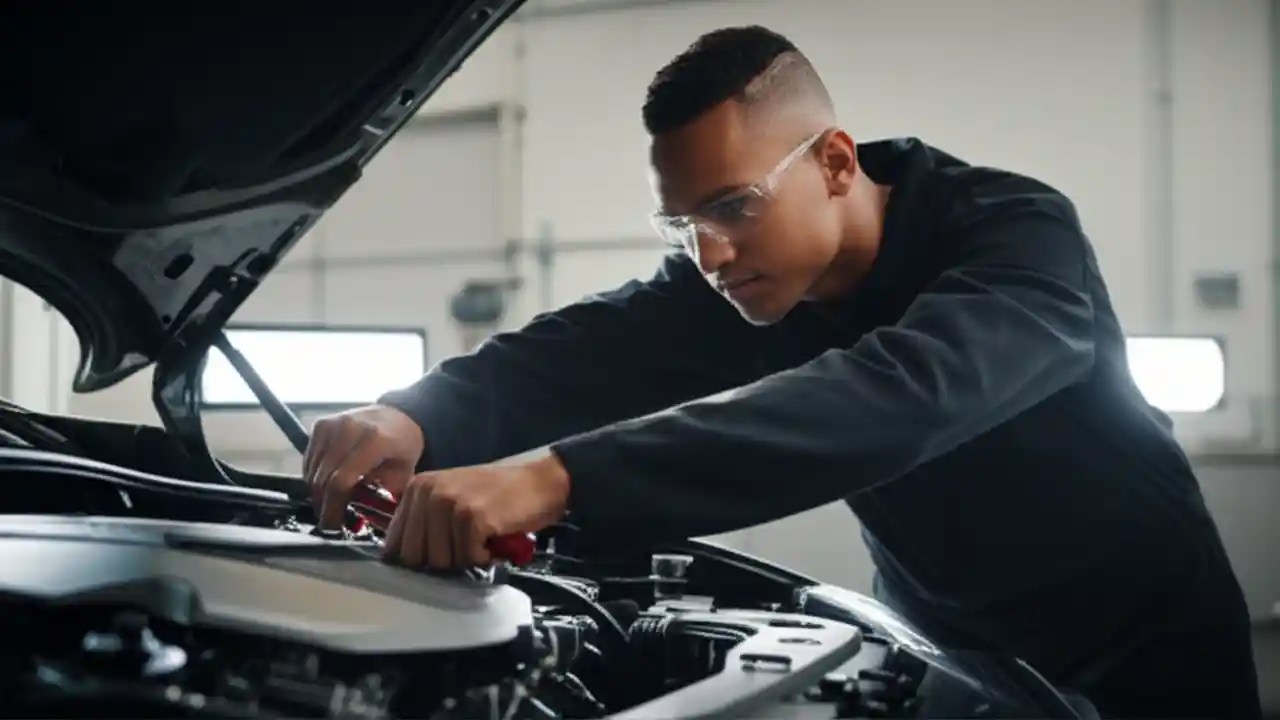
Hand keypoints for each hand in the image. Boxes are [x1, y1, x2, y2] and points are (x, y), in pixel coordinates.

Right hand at [303, 404, 424, 529]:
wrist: (398, 415)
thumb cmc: (403, 447)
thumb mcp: (404, 474)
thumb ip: (383, 496)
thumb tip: (363, 520)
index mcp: (374, 441)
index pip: (340, 481)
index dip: (333, 508)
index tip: (333, 526)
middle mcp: (348, 429)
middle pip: (322, 478)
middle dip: (323, 505)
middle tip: (331, 520)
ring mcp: (331, 424)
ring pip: (311, 471)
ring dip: (317, 492)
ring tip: (332, 503)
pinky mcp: (320, 425)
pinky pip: (308, 461)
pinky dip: (314, 477)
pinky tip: (329, 484)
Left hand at [382, 453, 569, 569]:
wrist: (541, 483)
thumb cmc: (497, 496)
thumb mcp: (452, 500)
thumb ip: (425, 523)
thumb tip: (403, 564)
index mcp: (418, 488)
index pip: (396, 543)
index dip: (416, 561)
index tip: (439, 559)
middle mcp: (429, 492)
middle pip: (417, 558)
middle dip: (443, 562)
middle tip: (466, 549)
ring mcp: (450, 503)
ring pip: (442, 562)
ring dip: (466, 560)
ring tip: (482, 540)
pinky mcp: (473, 517)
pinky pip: (468, 558)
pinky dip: (485, 557)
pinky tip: (495, 540)